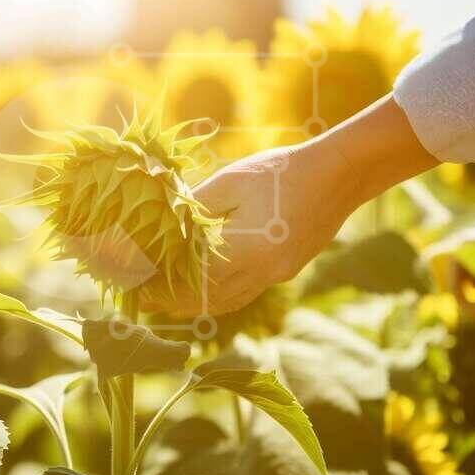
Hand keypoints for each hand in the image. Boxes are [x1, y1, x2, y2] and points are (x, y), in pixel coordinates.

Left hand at [149, 141, 362, 316]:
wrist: (337, 174)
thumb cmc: (281, 170)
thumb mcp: (231, 181)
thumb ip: (196, 206)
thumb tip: (163, 223)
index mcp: (247, 249)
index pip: (192, 278)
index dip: (162, 283)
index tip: (137, 281)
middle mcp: (263, 271)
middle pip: (208, 299)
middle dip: (172, 301)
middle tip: (143, 298)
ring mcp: (277, 275)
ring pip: (227, 302)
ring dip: (195, 304)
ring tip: (165, 301)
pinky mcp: (285, 272)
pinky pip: (244, 293)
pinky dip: (219, 296)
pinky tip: (204, 291)